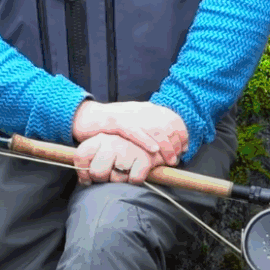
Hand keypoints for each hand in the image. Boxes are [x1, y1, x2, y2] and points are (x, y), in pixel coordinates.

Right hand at [71, 100, 188, 166]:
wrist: (85, 117)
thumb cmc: (110, 126)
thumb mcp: (134, 124)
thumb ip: (149, 130)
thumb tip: (168, 143)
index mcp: (146, 109)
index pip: (172, 119)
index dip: (182, 134)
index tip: (184, 149)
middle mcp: (140, 110)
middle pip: (167, 125)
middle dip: (175, 143)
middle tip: (176, 159)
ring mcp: (128, 115)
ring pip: (154, 128)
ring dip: (165, 146)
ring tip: (168, 160)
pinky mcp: (115, 121)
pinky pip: (134, 131)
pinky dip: (146, 141)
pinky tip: (153, 151)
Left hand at [72, 133, 162, 185]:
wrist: (153, 134)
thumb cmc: (120, 149)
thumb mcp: (102, 149)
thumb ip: (87, 162)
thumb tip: (84, 181)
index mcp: (98, 138)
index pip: (81, 156)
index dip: (82, 172)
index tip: (87, 179)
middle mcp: (112, 141)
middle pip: (97, 172)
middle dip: (102, 179)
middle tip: (109, 175)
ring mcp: (128, 149)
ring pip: (116, 178)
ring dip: (119, 180)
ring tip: (123, 171)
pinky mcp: (145, 157)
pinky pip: (134, 180)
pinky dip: (134, 181)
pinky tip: (134, 172)